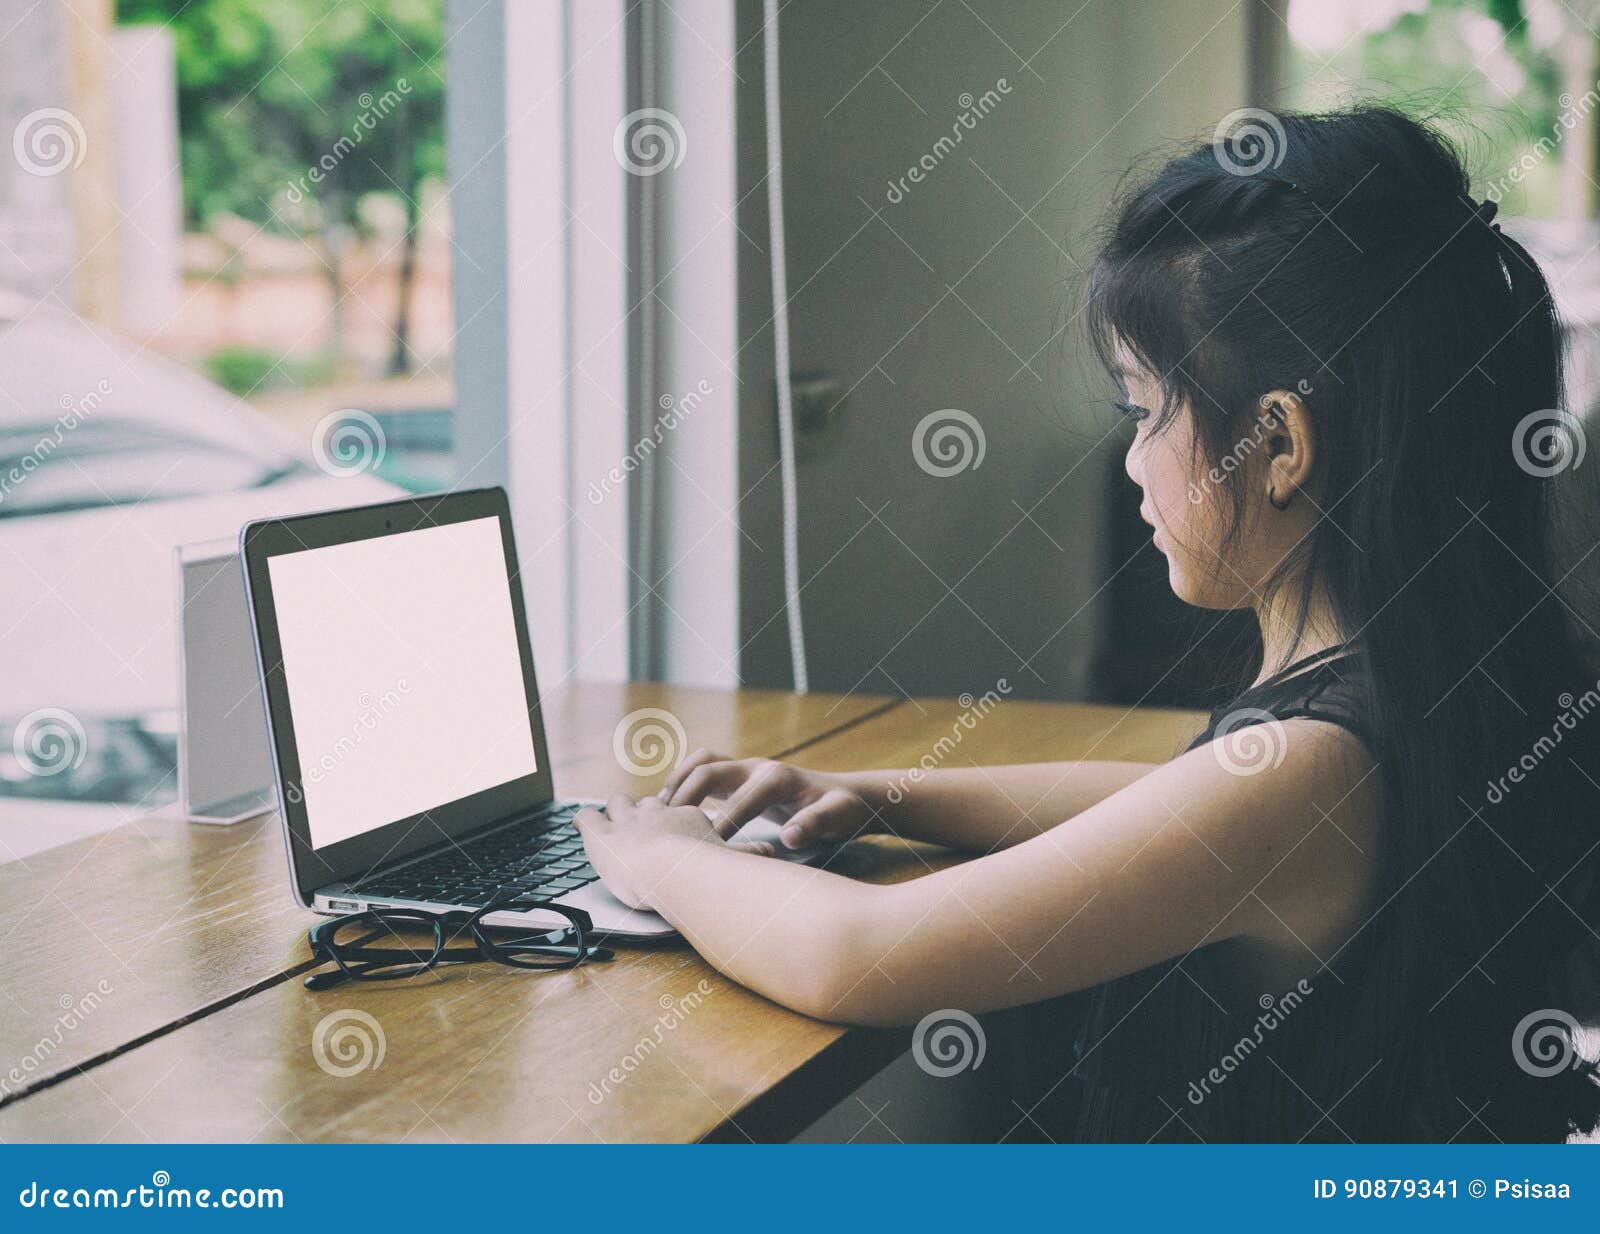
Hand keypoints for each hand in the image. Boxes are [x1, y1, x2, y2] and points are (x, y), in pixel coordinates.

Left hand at [574, 793, 779, 910]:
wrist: (675, 865)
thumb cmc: (710, 868)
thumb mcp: (741, 859)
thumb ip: (754, 857)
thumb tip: (780, 857)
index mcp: (691, 817)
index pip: (683, 805)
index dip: (678, 807)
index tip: (674, 812)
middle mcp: (660, 812)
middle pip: (651, 802)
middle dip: (644, 806)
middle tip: (639, 814)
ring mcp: (629, 820)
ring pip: (619, 803)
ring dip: (614, 807)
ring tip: (609, 811)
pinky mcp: (601, 834)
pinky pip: (588, 819)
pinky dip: (584, 819)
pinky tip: (581, 820)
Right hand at [656, 750, 876, 849]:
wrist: (847, 795)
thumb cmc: (842, 810)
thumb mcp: (837, 817)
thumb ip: (814, 825)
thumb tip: (790, 837)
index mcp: (776, 778)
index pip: (738, 802)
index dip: (719, 827)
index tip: (701, 852)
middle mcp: (757, 766)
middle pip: (708, 770)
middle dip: (684, 796)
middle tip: (663, 825)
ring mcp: (747, 767)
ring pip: (702, 762)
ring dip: (678, 782)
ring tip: (657, 810)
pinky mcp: (742, 774)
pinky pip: (705, 768)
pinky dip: (684, 780)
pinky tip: (671, 806)